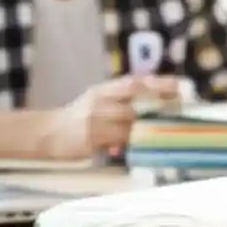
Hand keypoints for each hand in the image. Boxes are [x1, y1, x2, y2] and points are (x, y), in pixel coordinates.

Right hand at [40, 75, 179, 158]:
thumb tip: (157, 101)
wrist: (47, 133)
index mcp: (104, 90)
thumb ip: (123, 100)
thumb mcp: (99, 101)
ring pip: (129, 120)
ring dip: (147, 126)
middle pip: (135, 97)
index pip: (135, 82)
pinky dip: (131, 142)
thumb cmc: (79, 118)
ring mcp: (95, 119)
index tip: (179, 87)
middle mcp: (100, 100)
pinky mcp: (90, 138)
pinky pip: (118, 140)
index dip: (159, 83)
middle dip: (159, 102)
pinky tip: (138, 144)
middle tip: (177, 109)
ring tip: (162, 130)